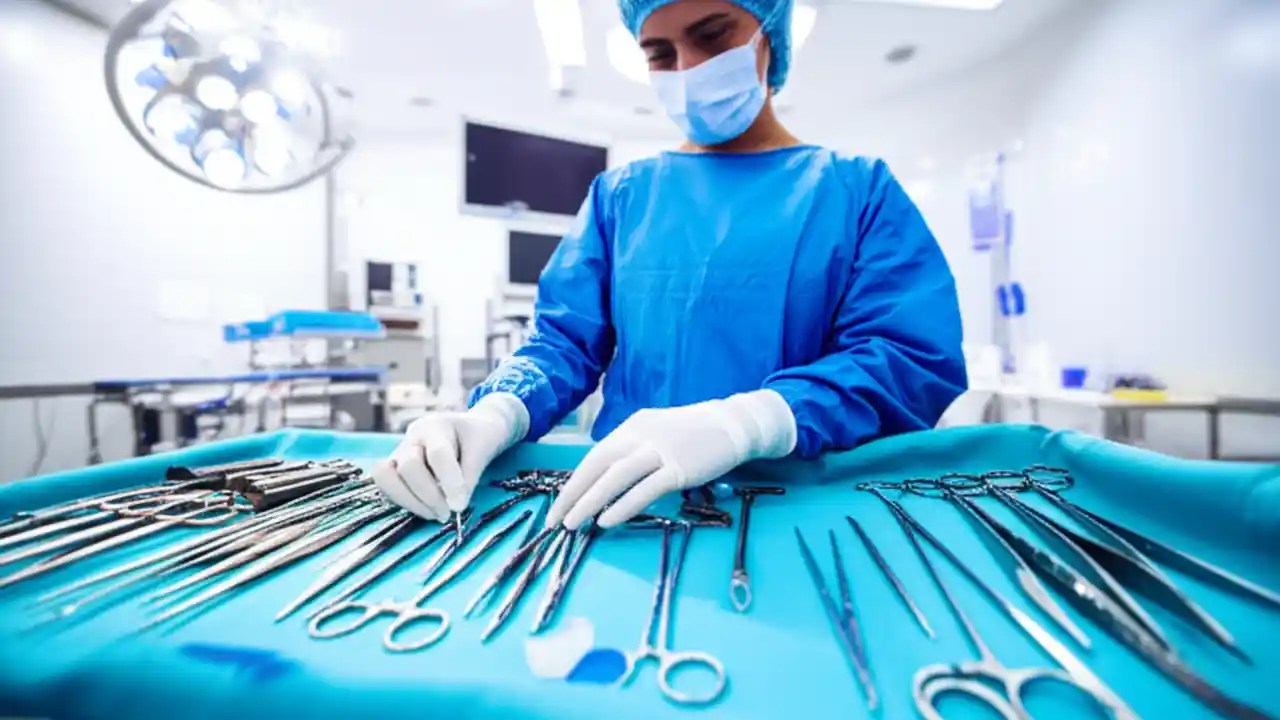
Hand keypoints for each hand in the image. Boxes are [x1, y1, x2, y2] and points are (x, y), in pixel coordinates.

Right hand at [373, 393, 528, 520]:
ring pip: (386, 477)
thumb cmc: (476, 438)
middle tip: (448, 513)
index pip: (438, 453)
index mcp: (436, 426)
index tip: (460, 506)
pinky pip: (387, 489)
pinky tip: (428, 510)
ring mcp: (398, 453)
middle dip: (428, 495)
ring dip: (412, 502)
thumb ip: (470, 475)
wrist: (467, 431)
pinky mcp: (392, 471)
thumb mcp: (483, 449)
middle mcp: (412, 437)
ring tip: (436, 515)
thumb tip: (456, 505)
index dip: (448, 481)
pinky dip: (406, 503)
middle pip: (408, 466)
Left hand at [546, 390, 795, 528]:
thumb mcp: (656, 434)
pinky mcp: (679, 468)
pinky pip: (645, 489)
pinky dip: (623, 505)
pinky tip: (607, 520)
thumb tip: (606, 478)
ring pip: (616, 477)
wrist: (733, 425)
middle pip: (598, 466)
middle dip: (573, 495)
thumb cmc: (693, 435)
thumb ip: (633, 451)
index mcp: (631, 428)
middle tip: (554, 521)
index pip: (594, 457)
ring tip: (573, 524)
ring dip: (590, 501)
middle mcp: (640, 436)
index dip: (573, 483)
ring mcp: (660, 450)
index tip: (557, 506)